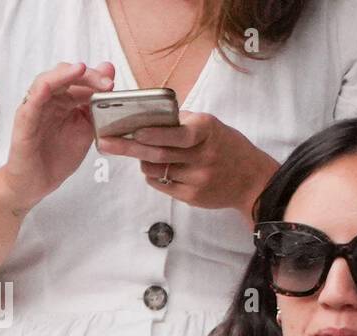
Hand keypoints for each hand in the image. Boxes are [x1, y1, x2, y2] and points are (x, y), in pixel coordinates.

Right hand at [0, 61, 115, 212]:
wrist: (37, 181)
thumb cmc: (58, 157)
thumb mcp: (86, 131)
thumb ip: (97, 110)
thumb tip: (111, 85)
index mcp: (64, 101)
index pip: (80, 80)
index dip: (97, 79)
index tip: (113, 84)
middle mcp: (49, 99)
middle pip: (66, 75)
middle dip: (88, 76)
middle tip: (107, 82)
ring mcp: (36, 107)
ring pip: (47, 80)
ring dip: (65, 74)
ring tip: (82, 70)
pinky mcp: (24, 119)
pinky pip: (31, 100)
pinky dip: (41, 90)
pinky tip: (50, 86)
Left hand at [97, 110, 279, 217]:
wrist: (251, 180)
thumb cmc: (226, 147)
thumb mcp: (211, 127)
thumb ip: (183, 123)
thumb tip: (148, 118)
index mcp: (207, 132)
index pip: (177, 134)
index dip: (154, 133)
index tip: (133, 130)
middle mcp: (204, 156)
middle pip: (160, 153)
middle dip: (129, 147)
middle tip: (106, 142)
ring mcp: (198, 179)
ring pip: (157, 170)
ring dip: (142, 161)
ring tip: (141, 154)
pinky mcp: (194, 196)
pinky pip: (163, 185)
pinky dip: (153, 175)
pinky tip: (156, 169)